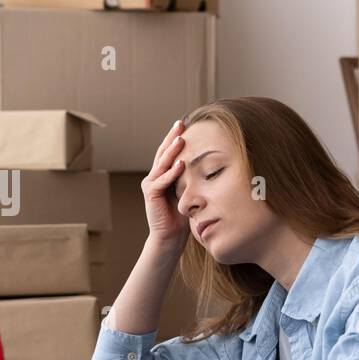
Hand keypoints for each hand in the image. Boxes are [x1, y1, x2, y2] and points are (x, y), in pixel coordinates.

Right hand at [139, 119, 189, 246]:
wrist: (170, 236)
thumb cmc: (182, 216)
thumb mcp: (188, 192)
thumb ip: (191, 178)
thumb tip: (208, 163)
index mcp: (163, 175)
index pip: (169, 153)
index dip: (176, 138)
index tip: (186, 124)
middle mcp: (154, 176)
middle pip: (163, 152)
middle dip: (172, 137)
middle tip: (180, 123)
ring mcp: (150, 184)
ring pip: (162, 163)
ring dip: (172, 151)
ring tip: (181, 138)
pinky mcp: (150, 194)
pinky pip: (162, 180)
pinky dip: (172, 172)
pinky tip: (181, 164)